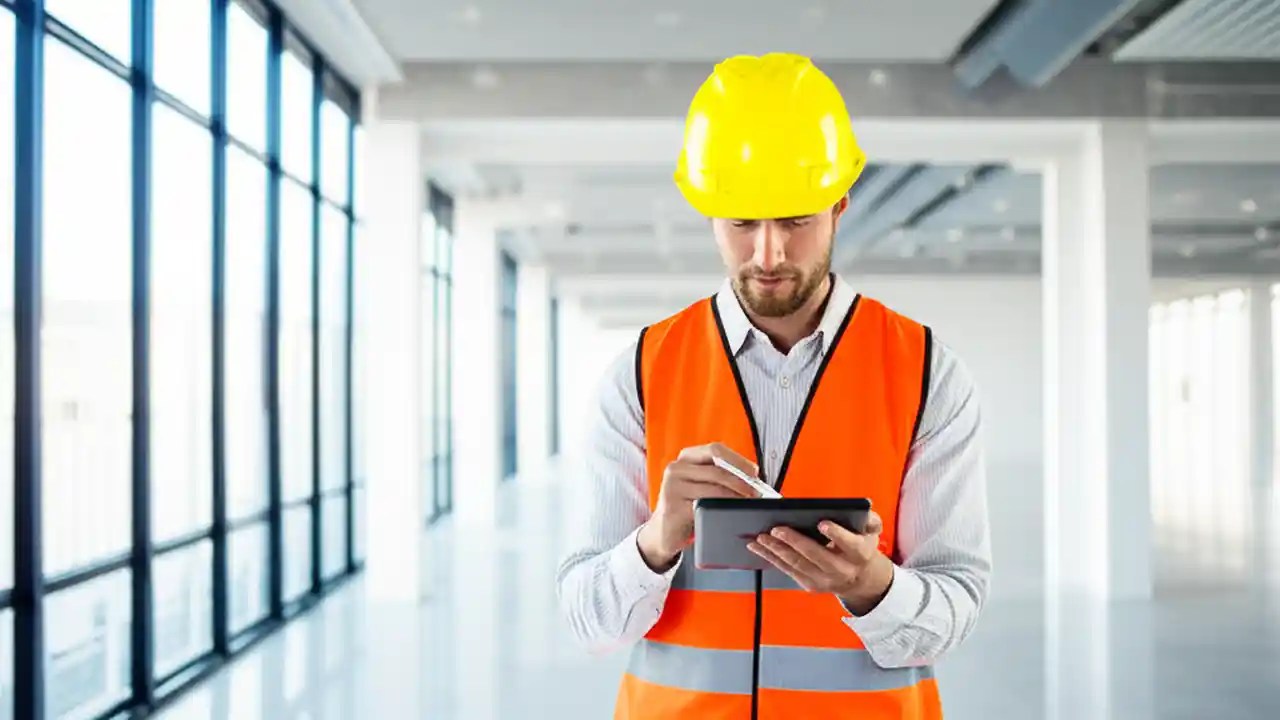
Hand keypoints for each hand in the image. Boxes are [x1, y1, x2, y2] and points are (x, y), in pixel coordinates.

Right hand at [637, 443, 758, 570]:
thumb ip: (719, 475)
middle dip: (741, 480)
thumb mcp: (700, 484)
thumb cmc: (688, 505)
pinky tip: (730, 512)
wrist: (664, 531)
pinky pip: (705, 505)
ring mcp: (672, 487)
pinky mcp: (673, 507)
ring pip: (714, 488)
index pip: (715, 450)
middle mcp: (676, 468)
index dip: (738, 460)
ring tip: (747, 503)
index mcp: (686, 458)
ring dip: (736, 496)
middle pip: (716, 469)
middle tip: (755, 492)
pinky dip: (723, 508)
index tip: (754, 472)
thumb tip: (752, 475)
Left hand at [747, 511, 894, 615]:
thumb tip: (863, 510)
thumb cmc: (861, 549)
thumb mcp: (872, 532)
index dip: (837, 534)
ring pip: (798, 564)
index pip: (850, 544)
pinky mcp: (809, 584)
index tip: (823, 523)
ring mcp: (824, 580)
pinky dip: (772, 558)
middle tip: (778, 529)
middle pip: (817, 556)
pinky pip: (788, 570)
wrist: (860, 580)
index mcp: (860, 554)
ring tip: (762, 537)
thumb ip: (870, 519)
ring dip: (777, 550)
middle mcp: (842, 570)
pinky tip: (759, 547)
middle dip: (795, 542)